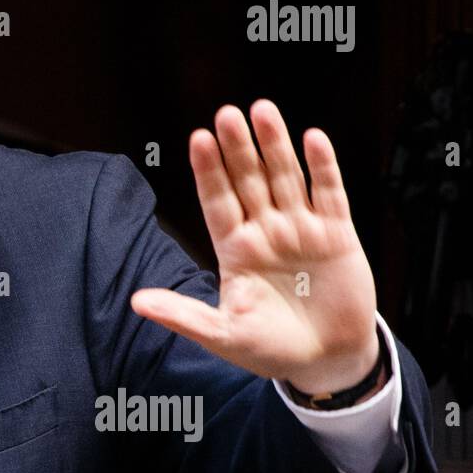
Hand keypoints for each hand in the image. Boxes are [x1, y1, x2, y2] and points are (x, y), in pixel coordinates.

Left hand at [130, 100, 379, 395]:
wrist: (328, 361)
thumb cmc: (272, 349)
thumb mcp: (223, 335)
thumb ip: (183, 316)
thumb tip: (136, 302)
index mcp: (234, 249)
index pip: (217, 201)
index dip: (209, 171)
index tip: (198, 139)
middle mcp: (264, 231)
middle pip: (248, 180)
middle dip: (238, 148)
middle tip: (226, 113)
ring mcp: (300, 229)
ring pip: (285, 178)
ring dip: (275, 145)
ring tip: (262, 111)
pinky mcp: (337, 234)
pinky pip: (329, 193)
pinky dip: (323, 167)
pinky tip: (312, 138)